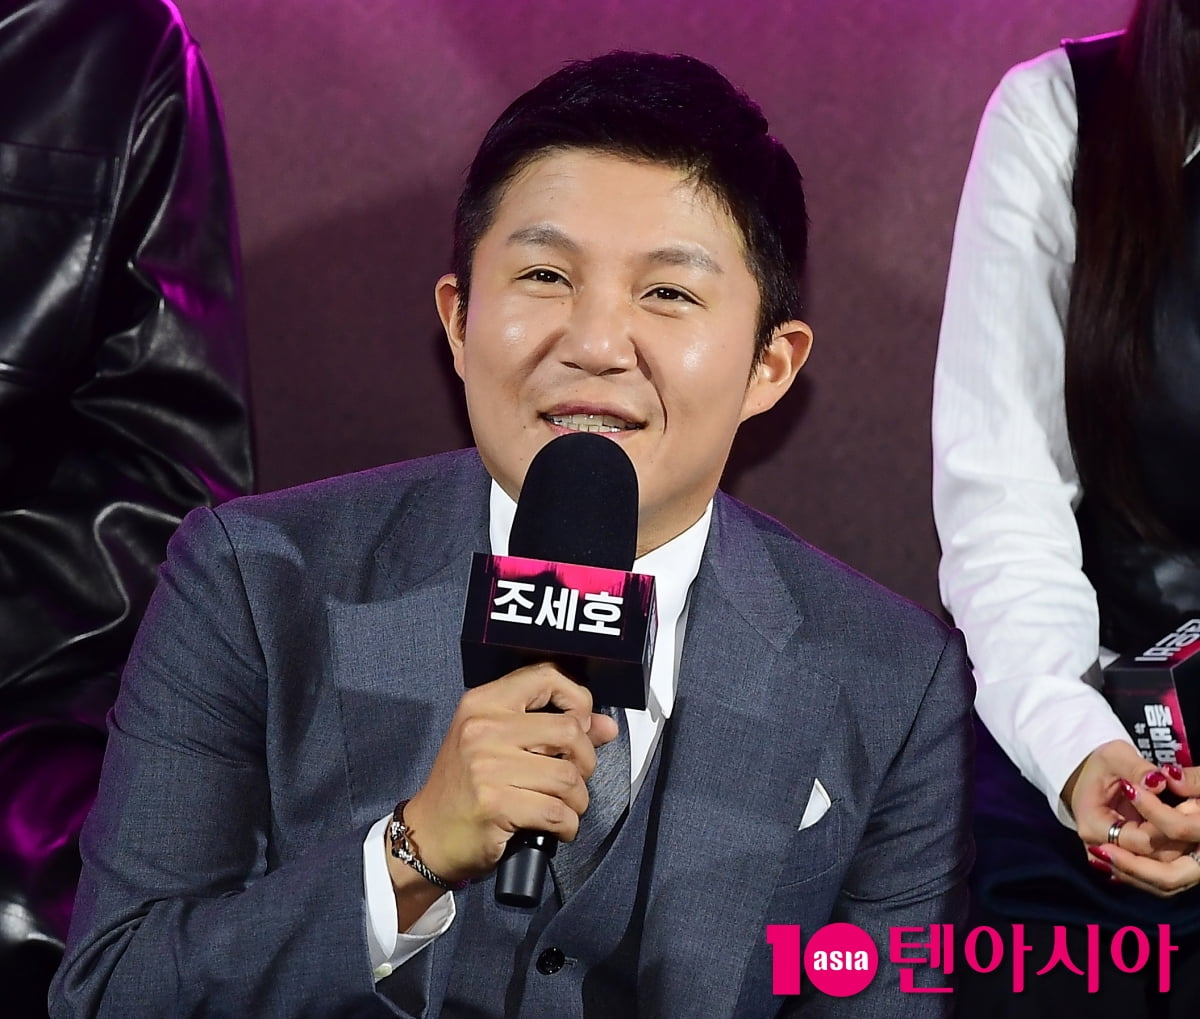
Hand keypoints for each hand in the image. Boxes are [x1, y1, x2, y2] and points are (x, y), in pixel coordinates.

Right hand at [397, 663, 616, 887]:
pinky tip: (556, 827)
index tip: (581, 726)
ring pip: (568, 777)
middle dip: (585, 761)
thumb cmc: (465, 787)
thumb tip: (606, 727)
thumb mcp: (498, 744)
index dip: (578, 700)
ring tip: (564, 807)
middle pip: (569, 730)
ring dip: (577, 800)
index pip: (547, 676)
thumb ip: (551, 728)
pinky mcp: (494, 805)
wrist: (427, 835)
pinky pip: (556, 812)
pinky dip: (567, 825)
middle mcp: (483, 728)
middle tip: (574, 778)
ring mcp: (487, 767)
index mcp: (484, 703)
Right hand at [1066, 741, 1199, 895]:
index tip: (1187, 804)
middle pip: (1152, 862)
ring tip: (1190, 821)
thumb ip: (1136, 768)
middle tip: (1193, 813)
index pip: (1142, 842)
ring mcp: (1111, 862)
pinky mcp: (1123, 864)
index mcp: (1093, 826)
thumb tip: (1159, 781)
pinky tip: (1183, 837)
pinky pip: (1153, 872)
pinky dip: (1173, 856)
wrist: (1087, 779)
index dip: (1167, 827)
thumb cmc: (1100, 767)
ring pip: (1156, 873)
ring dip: (1180, 850)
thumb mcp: (1115, 756)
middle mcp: (1100, 850)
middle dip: (1179, 841)